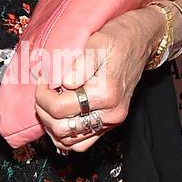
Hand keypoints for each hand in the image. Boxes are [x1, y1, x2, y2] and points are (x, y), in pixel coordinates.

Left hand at [33, 7, 160, 153]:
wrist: (140, 41)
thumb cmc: (117, 39)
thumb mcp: (97, 43)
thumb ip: (80, 65)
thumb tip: (63, 83)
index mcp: (105, 94)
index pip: (59, 108)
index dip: (42, 96)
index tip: (41, 80)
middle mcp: (111, 113)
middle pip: (62, 129)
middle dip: (44, 111)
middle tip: (42, 92)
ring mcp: (111, 121)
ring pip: (70, 141)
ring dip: (52, 125)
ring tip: (48, 104)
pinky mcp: (110, 123)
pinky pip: (83, 142)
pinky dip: (66, 135)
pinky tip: (59, 118)